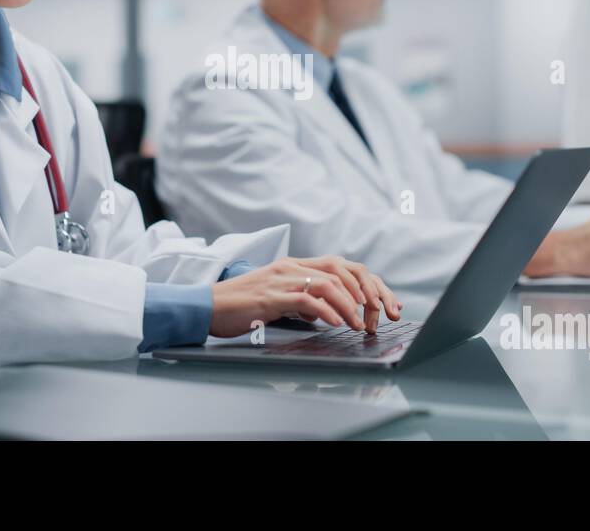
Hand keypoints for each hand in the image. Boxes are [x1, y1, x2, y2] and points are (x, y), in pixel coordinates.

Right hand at [210, 255, 401, 337]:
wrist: (206, 306)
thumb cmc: (240, 306)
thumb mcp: (277, 300)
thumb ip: (301, 301)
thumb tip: (323, 313)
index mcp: (295, 265)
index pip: (342, 266)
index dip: (368, 283)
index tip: (384, 304)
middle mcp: (292, 267)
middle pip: (342, 269)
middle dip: (368, 292)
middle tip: (380, 314)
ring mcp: (281, 279)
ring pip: (328, 283)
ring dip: (350, 305)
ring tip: (359, 324)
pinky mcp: (270, 296)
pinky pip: (306, 299)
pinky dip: (326, 311)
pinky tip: (337, 323)